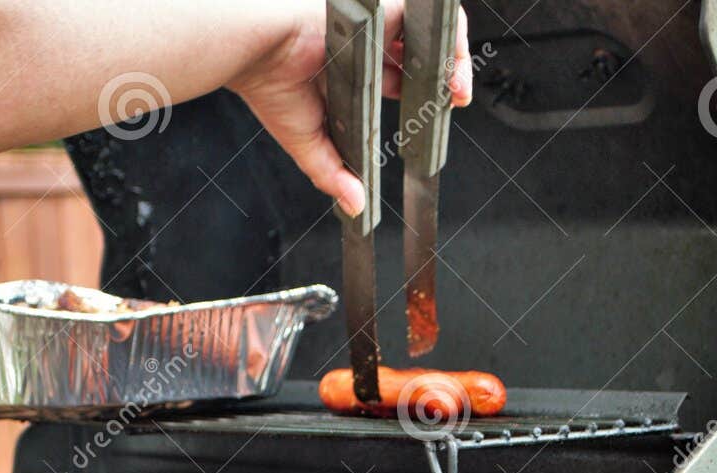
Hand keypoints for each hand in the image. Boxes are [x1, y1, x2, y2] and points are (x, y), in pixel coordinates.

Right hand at [230, 1, 471, 216]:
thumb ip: (333, 174)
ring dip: (453, 60)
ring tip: (458, 89)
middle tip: (455, 102)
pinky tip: (452, 67)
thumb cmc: (270, 86)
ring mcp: (376, 26)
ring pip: (429, 36)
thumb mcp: (309, 143)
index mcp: (350, 73)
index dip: (420, 96)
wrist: (258, 51)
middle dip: (444, 79)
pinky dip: (450, 38)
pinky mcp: (382, 11)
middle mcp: (366, 47)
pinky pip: (427, 14)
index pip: (396, 80)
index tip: (434, 117)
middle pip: (419, 57)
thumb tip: (353, 207)